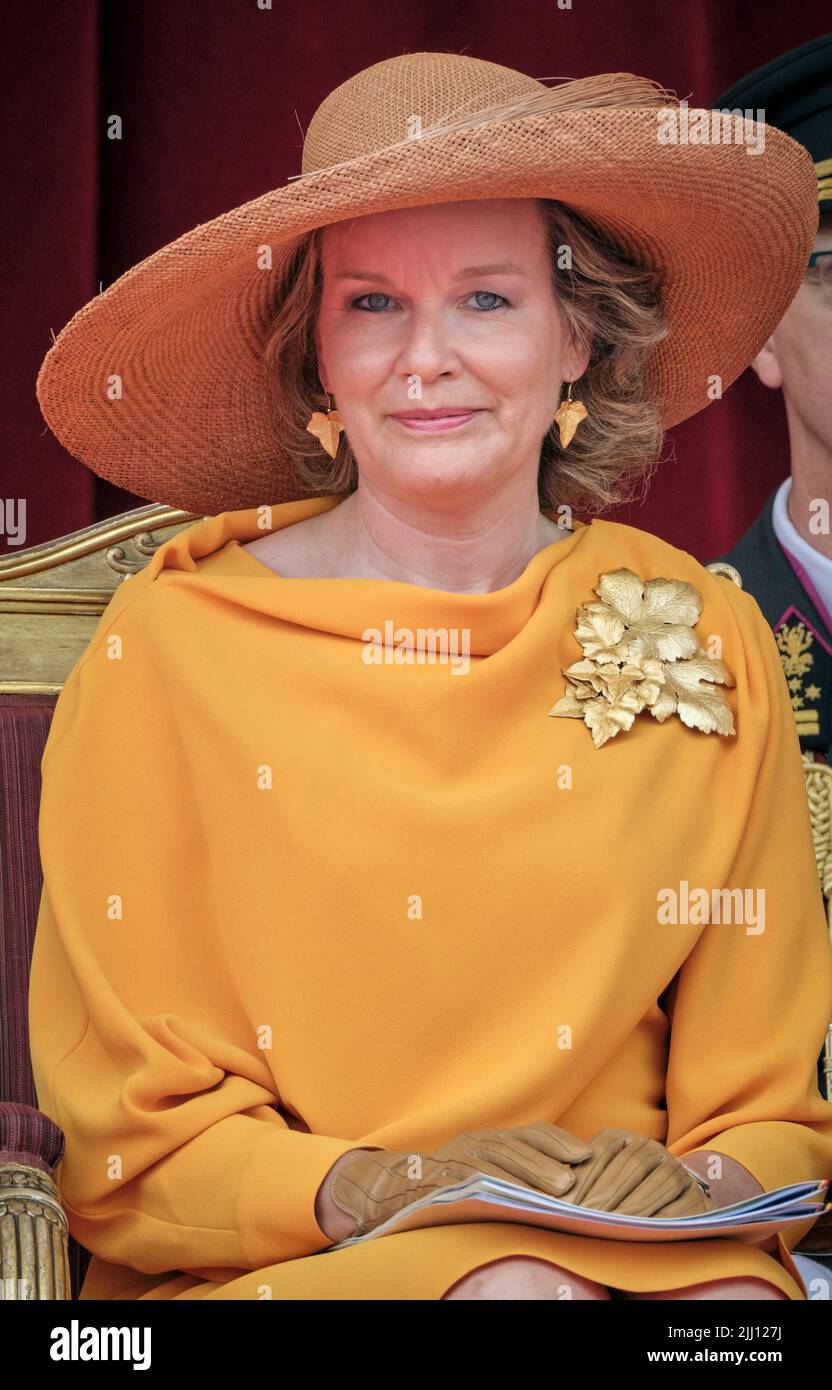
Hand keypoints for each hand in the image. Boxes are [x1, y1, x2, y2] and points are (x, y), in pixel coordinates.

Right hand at [326, 1122, 594, 1235]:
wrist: (392, 1189)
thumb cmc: (451, 1184)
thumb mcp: (486, 1169)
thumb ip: (519, 1169)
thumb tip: (571, 1180)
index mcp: (490, 1138)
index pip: (530, 1132)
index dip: (558, 1141)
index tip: (585, 1154)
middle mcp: (473, 1143)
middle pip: (513, 1147)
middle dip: (545, 1163)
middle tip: (571, 1183)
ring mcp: (452, 1160)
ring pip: (492, 1163)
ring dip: (525, 1177)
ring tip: (553, 1195)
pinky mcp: (435, 1182)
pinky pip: (464, 1183)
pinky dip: (489, 1189)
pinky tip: (509, 1200)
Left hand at [554, 1127, 712, 1216]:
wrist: (661, 1217)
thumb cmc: (615, 1203)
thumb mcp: (595, 1187)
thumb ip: (578, 1186)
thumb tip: (553, 1200)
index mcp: (624, 1139)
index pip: (604, 1148)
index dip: (587, 1175)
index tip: (570, 1204)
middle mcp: (652, 1149)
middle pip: (630, 1165)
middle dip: (607, 1195)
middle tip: (588, 1221)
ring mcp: (678, 1170)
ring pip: (656, 1185)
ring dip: (632, 1209)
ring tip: (611, 1230)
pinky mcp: (697, 1197)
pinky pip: (679, 1207)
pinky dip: (661, 1221)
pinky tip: (643, 1234)